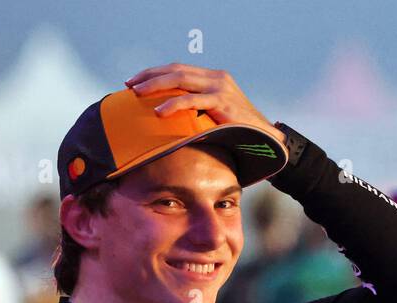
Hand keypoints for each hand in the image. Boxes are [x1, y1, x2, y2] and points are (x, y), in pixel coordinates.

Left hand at [125, 64, 285, 146]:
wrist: (266, 139)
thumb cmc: (239, 131)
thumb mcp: (217, 114)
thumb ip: (199, 107)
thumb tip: (171, 115)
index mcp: (214, 77)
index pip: (179, 68)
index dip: (155, 73)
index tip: (135, 81)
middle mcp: (216, 77)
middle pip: (176, 70)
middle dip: (149, 76)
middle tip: (130, 85)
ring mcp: (220, 87)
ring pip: (180, 80)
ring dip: (155, 86)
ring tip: (137, 94)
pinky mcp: (222, 101)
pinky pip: (191, 100)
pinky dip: (173, 105)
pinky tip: (159, 112)